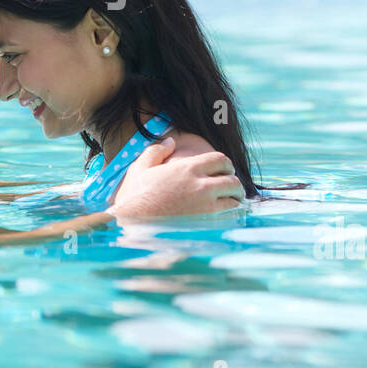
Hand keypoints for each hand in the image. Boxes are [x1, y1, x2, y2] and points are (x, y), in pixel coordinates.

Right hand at [108, 137, 243, 221]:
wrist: (131, 225)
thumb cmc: (133, 198)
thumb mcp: (140, 168)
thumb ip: (156, 151)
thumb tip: (170, 141)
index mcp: (187, 169)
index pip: (221, 160)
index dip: (226, 165)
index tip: (225, 171)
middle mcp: (201, 186)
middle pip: (233, 181)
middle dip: (235, 184)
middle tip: (232, 190)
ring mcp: (205, 208)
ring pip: (234, 202)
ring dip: (234, 203)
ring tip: (231, 206)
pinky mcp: (206, 226)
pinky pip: (229, 220)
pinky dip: (231, 219)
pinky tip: (226, 221)